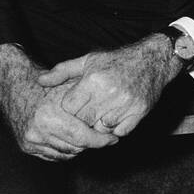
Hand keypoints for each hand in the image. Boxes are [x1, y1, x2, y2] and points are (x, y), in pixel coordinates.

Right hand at [0, 45, 116, 160]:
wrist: (15, 87)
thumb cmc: (47, 84)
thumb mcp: (69, 85)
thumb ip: (89, 100)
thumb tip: (112, 116)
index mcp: (49, 116)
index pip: (82, 137)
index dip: (101, 140)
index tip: (113, 139)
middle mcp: (37, 131)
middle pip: (75, 148)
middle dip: (92, 144)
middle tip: (105, 139)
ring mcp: (30, 141)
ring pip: (66, 154)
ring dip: (80, 147)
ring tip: (89, 136)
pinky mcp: (26, 146)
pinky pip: (53, 155)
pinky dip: (66, 149)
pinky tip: (73, 138)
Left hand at [36, 34, 177, 136]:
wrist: (153, 60)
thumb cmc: (117, 61)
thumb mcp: (89, 60)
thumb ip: (63, 71)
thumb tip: (40, 81)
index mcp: (93, 80)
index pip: (69, 108)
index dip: (70, 109)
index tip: (74, 105)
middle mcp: (109, 93)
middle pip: (84, 121)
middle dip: (83, 119)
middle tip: (87, 113)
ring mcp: (125, 104)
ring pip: (101, 130)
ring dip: (99, 126)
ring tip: (101, 114)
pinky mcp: (139, 112)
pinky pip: (120, 132)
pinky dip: (116, 129)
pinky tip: (116, 117)